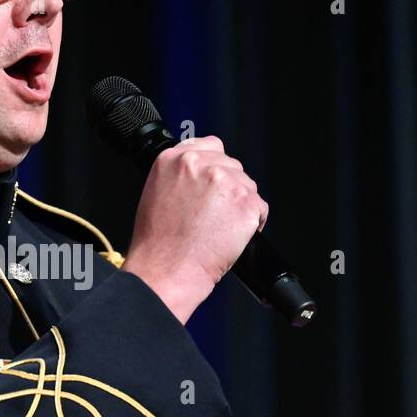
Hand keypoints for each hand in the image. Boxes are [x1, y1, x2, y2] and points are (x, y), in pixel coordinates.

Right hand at [121, 135, 267, 325]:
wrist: (166, 270)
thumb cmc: (157, 244)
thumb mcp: (156, 194)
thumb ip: (180, 176)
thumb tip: (200, 176)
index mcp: (174, 159)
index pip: (211, 146)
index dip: (216, 167)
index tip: (214, 183)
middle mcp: (200, 164)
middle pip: (233, 166)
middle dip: (228, 189)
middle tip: (213, 215)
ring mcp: (226, 181)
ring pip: (248, 186)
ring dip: (240, 205)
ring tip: (219, 228)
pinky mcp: (246, 202)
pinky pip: (260, 208)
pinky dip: (252, 223)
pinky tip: (231, 236)